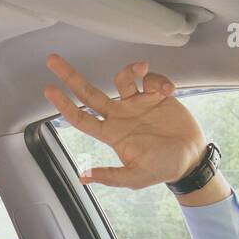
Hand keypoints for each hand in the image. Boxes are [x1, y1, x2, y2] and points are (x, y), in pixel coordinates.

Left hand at [43, 52, 206, 188]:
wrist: (190, 158)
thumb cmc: (162, 169)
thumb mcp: (135, 177)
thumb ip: (111, 177)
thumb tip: (84, 178)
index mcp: (111, 133)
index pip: (82, 118)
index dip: (64, 105)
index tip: (48, 90)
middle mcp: (120, 115)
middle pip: (89, 92)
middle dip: (70, 76)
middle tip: (52, 60)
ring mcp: (137, 103)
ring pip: (122, 78)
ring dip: (130, 69)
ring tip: (143, 69)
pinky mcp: (157, 96)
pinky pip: (151, 78)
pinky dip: (158, 79)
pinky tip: (169, 90)